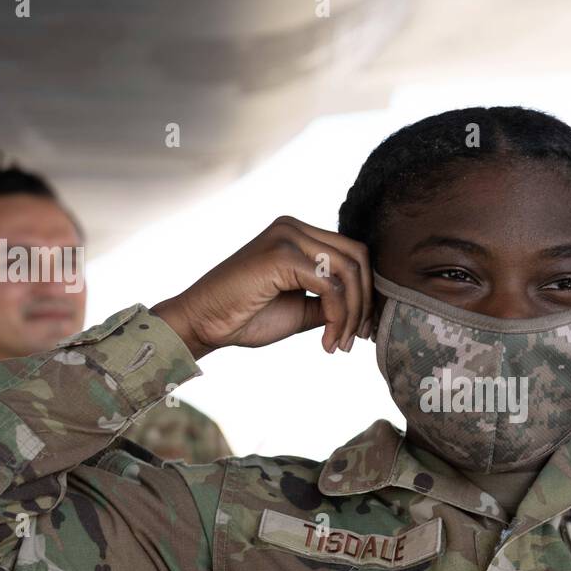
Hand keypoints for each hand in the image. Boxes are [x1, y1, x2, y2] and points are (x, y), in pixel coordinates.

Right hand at [151, 216, 372, 358]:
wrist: (203, 323)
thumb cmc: (246, 317)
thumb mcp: (302, 308)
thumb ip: (331, 301)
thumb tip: (365, 309)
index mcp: (298, 234)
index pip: (352, 253)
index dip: (366, 293)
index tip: (363, 330)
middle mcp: (294, 227)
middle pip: (358, 257)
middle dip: (366, 302)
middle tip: (359, 339)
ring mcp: (287, 236)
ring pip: (349, 272)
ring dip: (353, 315)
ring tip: (339, 344)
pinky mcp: (281, 255)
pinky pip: (330, 287)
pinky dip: (338, 317)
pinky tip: (326, 343)